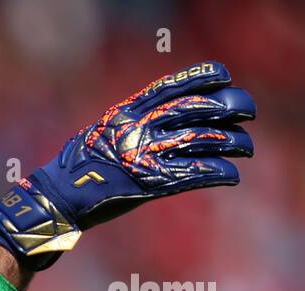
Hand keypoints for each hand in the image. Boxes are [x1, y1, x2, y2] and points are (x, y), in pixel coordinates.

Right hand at [0, 61, 254, 269]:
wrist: (56, 200)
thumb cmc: (76, 170)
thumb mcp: (101, 134)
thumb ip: (130, 124)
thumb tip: (159, 120)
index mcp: (126, 113)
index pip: (172, 86)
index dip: (203, 78)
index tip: (224, 76)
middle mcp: (138, 129)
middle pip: (196, 108)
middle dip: (230, 106)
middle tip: (248, 110)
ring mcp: (144, 156)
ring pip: (203, 140)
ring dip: (233, 142)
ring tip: (247, 147)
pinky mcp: (149, 184)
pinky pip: (195, 174)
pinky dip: (219, 173)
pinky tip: (233, 175)